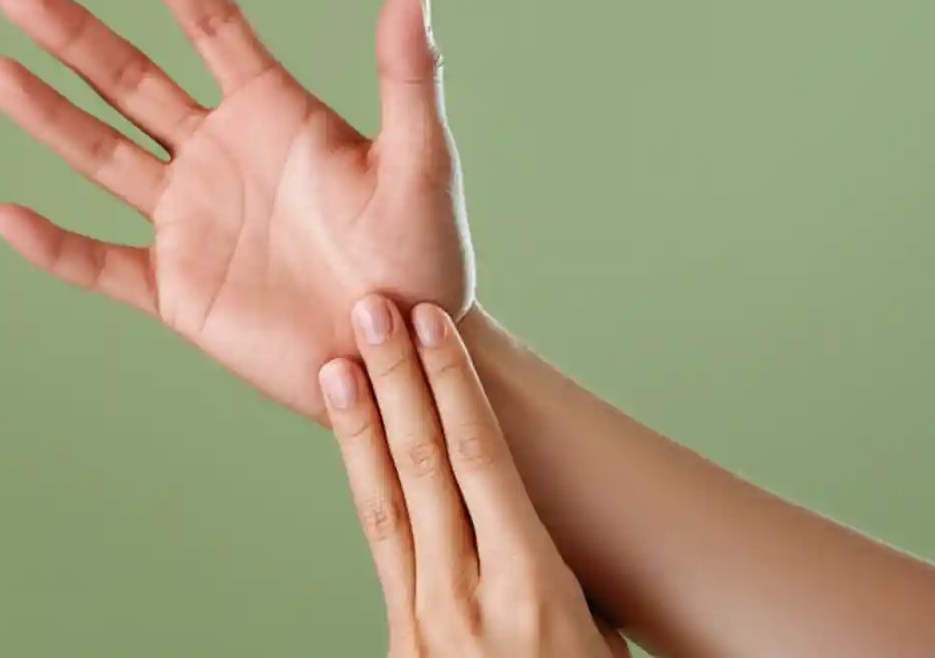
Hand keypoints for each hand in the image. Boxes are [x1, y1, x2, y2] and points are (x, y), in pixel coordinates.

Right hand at [0, 0, 473, 417]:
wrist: (401, 354)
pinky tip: (3, 214)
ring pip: (104, 158)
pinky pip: (100, 263)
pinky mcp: (178, 289)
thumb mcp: (421, 163)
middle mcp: (221, 157)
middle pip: (133, 82)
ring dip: (51, 117)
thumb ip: (407, 77)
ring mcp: (192, 222)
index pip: (211, 27)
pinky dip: (53, 245)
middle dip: (76, 38)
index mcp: (274, 114)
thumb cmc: (424, 257)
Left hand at [318, 296, 628, 657]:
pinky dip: (368, 491)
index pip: (480, 459)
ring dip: (361, 429)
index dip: (449, 385)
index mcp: (531, 585)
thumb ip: (547, 565)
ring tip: (339, 365)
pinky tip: (358, 450)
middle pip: (424, 465)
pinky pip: (385, 552)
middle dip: (396, 381)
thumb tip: (518, 509)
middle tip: (370, 310)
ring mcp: (423, 625)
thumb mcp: (595, 630)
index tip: (430, 324)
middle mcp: (467, 596)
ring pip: (386, 505)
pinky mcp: (399, 649)